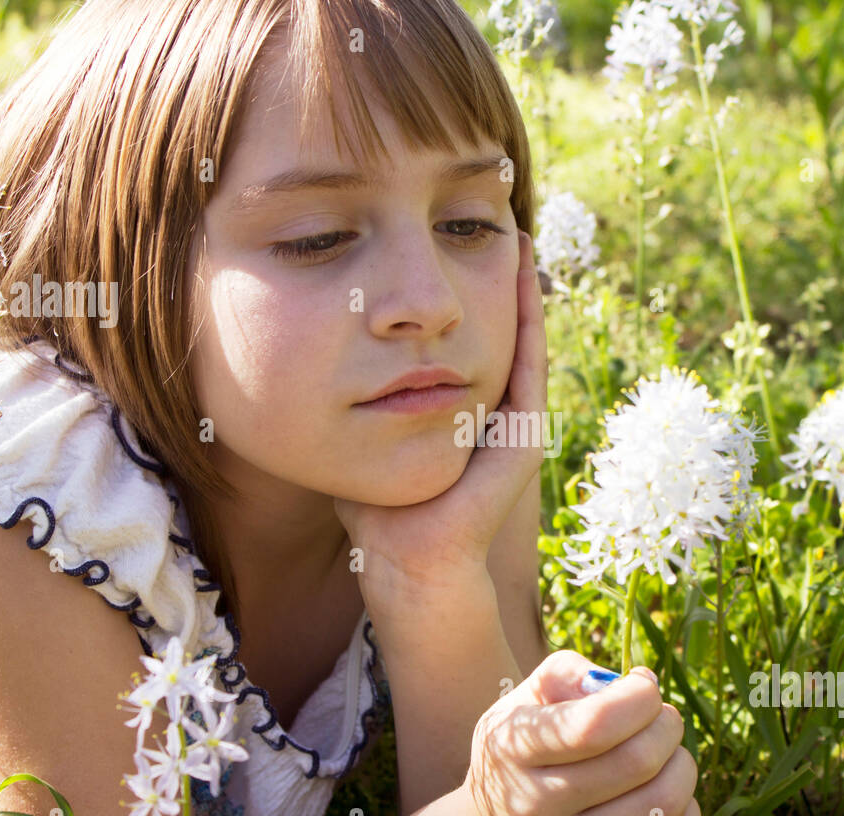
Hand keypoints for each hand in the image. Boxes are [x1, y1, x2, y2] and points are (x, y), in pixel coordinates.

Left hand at [334, 230, 547, 608]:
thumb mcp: (363, 435)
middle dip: (493, 281)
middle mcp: (492, 413)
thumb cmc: (376, 513)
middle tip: (492, 224)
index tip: (445, 246)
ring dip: (521, 288)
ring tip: (515, 234)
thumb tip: (314, 361)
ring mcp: (513, 424)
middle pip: (496, 332)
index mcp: (458, 413)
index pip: (463, 343)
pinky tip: (522, 275)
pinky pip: (528, 365)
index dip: (458, 297)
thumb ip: (352, 400)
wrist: (404, 562)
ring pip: (520, 340)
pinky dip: (529, 319)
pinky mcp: (523, 435)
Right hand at [463, 650, 701, 815]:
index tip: (643, 686)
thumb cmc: (518, 753)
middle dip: (667, 726)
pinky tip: (665, 794)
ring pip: (662, 806)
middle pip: (638, 761)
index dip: (639, 697)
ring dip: (681, 767)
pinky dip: (685, 814)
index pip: (595, 725)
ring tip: (666, 755)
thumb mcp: (521, 702)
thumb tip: (633, 682)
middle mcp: (533, 808)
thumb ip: (567, 674)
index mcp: (513, 750)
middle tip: (661, 717)